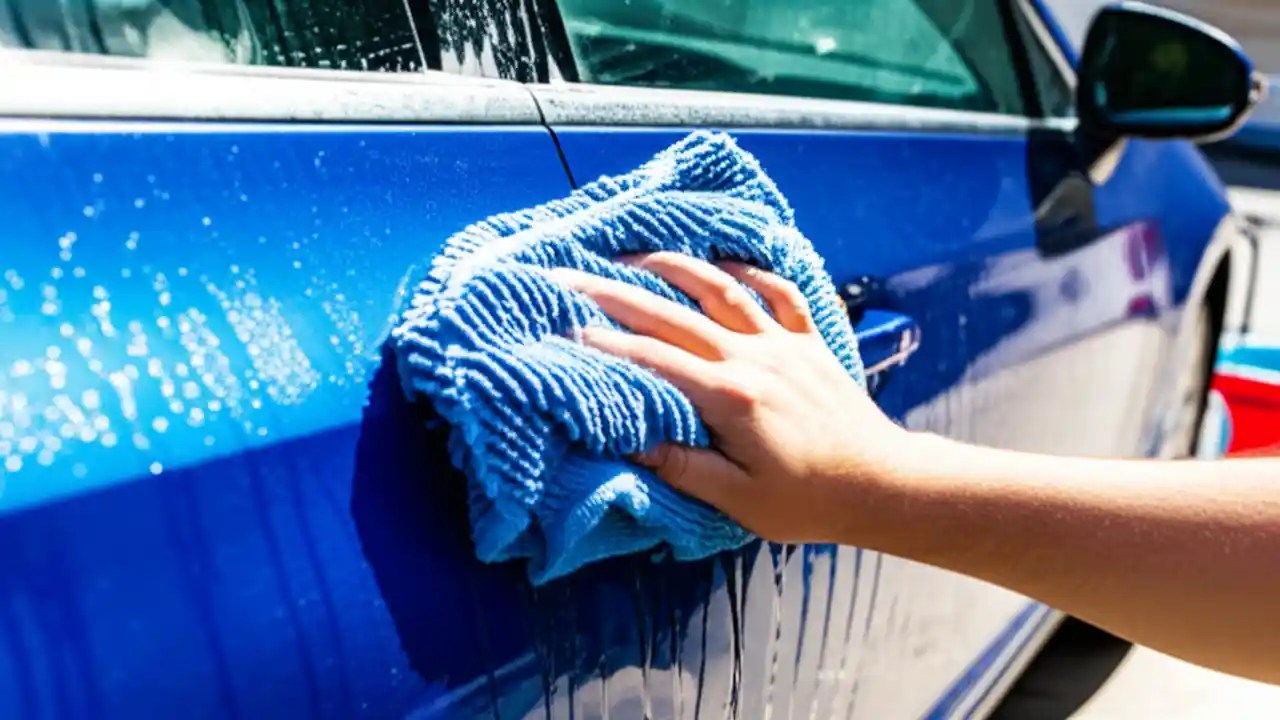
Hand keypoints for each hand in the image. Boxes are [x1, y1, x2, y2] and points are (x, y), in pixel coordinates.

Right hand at [551, 253, 913, 543]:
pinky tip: (725, 264)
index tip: (561, 328)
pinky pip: (776, 292)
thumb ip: (681, 466)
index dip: (603, 345)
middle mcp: (752, 358)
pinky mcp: (809, 341)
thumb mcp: (738, 500)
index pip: (651, 361)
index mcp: (729, 398)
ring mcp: (783, 343)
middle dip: (615, 293)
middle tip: (571, 275)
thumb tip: (627, 440)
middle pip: (671, 316)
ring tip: (633, 254)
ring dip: (674, 267)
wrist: (883, 485)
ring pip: (720, 289)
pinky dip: (748, 272)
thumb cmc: (807, 501)